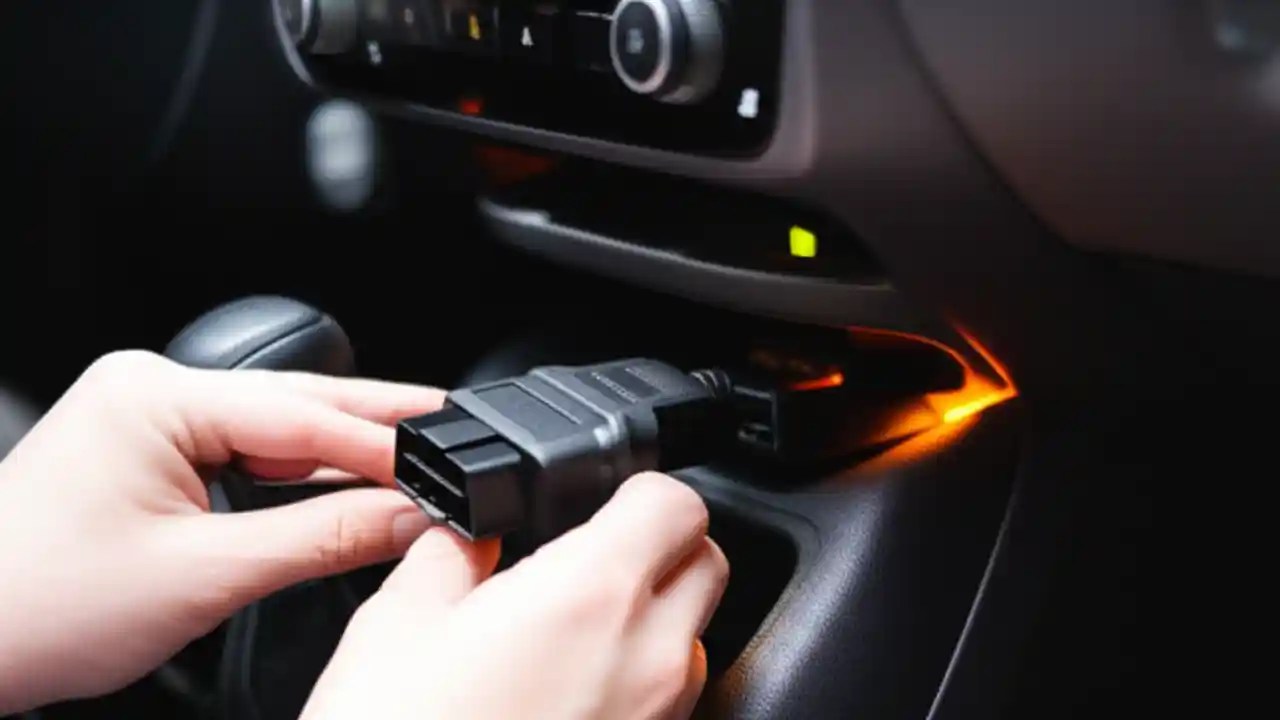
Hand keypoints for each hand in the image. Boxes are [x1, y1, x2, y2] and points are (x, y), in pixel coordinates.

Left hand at [0, 350, 444, 712]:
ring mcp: (151, 417)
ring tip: (418, 463)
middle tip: (457, 430)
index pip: (301, 415)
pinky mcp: (152, 449)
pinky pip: (247, 452)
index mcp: (155, 396)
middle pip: (296, 406)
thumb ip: (322, 538)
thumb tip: (408, 518)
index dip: (383, 444)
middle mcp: (153, 389)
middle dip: (377, 424)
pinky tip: (350, 486)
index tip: (446, 467)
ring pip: (277, 430)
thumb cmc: (38, 606)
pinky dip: (301, 475)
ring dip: (343, 453)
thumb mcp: (205, 574)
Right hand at [301, 472, 729, 719]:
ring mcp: (659, 719)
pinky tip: (566, 689)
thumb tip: (470, 533)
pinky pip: (668, 699)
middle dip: (659, 545)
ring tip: (567, 632)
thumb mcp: (397, 626)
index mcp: (591, 595)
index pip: (676, 502)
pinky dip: (636, 678)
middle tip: (590, 554)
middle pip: (704, 563)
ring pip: (692, 636)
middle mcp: (647, 657)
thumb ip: (451, 554)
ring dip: (651, 616)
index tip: (606, 495)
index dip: (642, 487)